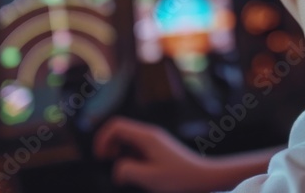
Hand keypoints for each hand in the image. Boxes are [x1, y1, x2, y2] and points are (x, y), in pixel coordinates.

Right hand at [94, 117, 218, 192]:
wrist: (204, 177)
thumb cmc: (180, 179)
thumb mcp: (150, 178)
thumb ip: (127, 171)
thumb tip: (117, 169)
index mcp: (146, 137)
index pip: (116, 125)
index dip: (102, 139)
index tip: (100, 157)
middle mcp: (150, 134)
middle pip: (120, 129)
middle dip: (108, 144)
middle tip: (107, 161)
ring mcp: (154, 141)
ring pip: (127, 138)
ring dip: (118, 151)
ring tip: (122, 169)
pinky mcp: (157, 149)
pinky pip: (136, 147)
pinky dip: (129, 156)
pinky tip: (134, 171)